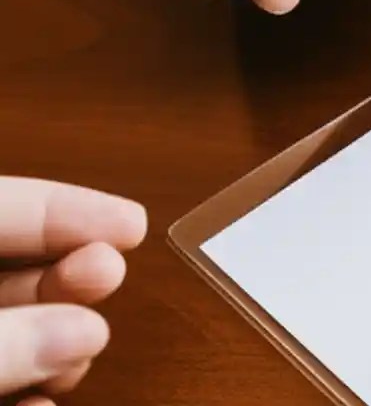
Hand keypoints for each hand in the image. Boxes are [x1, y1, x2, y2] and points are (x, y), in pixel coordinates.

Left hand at [0, 178, 147, 403]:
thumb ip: (1, 343)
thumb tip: (81, 331)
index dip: (60, 209)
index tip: (131, 224)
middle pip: (5, 271)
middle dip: (67, 273)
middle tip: (112, 275)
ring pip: (6, 329)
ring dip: (56, 340)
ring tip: (89, 345)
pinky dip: (26, 392)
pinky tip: (45, 404)